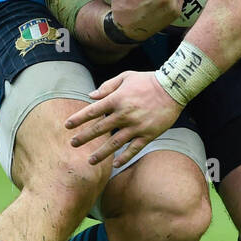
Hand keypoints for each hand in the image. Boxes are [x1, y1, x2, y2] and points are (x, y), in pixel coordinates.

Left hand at [66, 70, 182, 166]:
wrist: (173, 87)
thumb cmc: (148, 80)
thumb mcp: (126, 76)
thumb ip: (107, 86)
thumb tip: (91, 96)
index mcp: (117, 99)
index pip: (92, 111)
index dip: (78, 119)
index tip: (67, 125)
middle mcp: (124, 114)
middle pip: (99, 129)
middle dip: (84, 137)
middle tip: (72, 144)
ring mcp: (136, 126)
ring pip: (114, 143)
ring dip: (101, 153)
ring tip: (90, 161)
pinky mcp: (148, 134)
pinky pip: (134, 149)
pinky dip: (124, 157)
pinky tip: (115, 164)